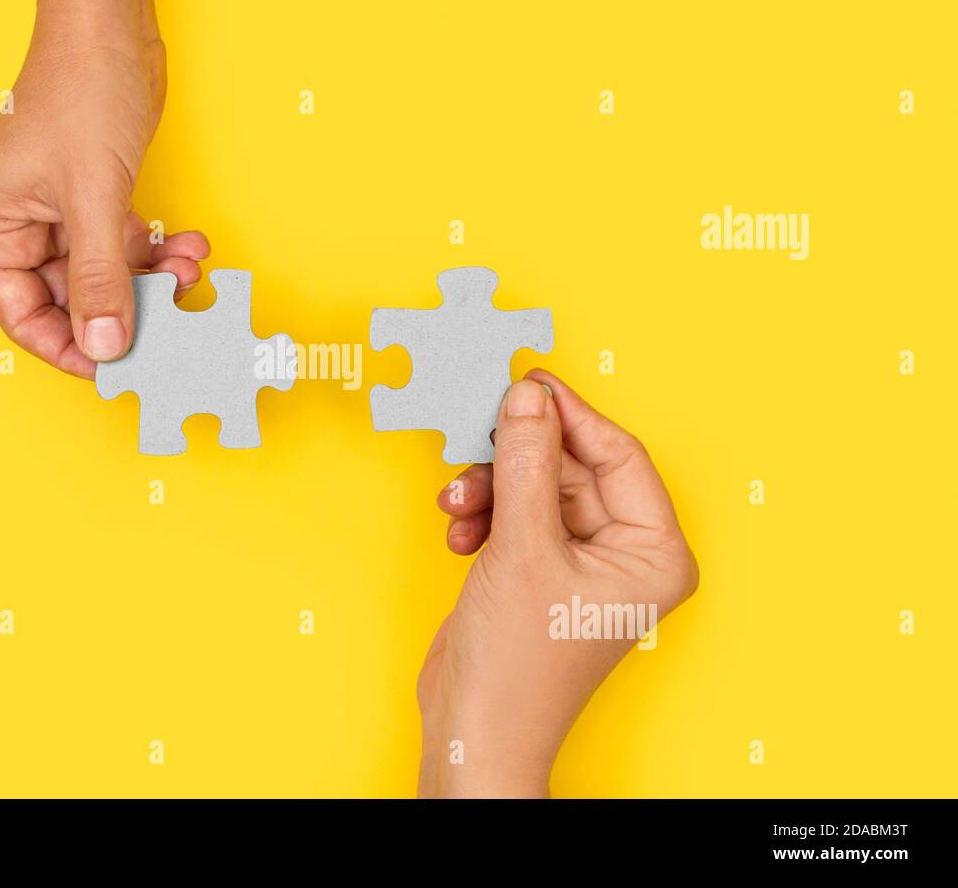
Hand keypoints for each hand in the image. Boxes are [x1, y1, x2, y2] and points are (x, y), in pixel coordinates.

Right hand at [0, 0, 206, 378]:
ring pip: (105, 278)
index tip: (121, 369)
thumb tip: (105, 347)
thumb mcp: (93, 199)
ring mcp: (57, 216)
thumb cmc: (80, 91)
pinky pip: (124, 249)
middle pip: (69, 302)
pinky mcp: (92, 202)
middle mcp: (17, 228)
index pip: (23, 317)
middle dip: (127, 309)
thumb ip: (100, 280)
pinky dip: (157, 253)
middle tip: (174, 320)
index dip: (72, 349)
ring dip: (151, 281)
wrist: (111, 27)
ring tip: (189, 272)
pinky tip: (189, 246)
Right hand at [419, 369, 697, 796]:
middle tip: (478, 435)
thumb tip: (529, 396)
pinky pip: (516, 513)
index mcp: (655, 553)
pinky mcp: (541, 569)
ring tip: (458, 504)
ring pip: (536, 487)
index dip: (571, 416)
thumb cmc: (519, 667)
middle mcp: (626, 554)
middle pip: (572, 468)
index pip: (619, 455)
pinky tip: (460, 533)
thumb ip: (527, 461)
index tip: (527, 384)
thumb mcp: (524, 547)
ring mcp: (581, 562)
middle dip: (516, 459)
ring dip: (491, 488)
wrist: (473, 729)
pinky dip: (484, 514)